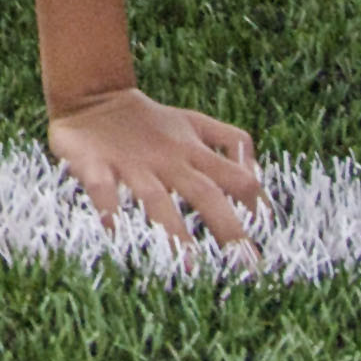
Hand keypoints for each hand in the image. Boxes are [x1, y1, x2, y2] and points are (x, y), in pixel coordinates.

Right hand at [47, 87, 265, 252]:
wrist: (92, 94)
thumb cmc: (149, 120)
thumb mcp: (194, 123)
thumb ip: (229, 142)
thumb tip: (257, 177)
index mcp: (193, 150)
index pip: (238, 177)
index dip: (257, 206)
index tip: (269, 241)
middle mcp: (168, 159)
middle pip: (205, 193)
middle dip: (228, 229)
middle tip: (245, 266)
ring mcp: (132, 163)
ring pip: (157, 198)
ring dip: (172, 231)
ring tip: (187, 266)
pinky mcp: (94, 164)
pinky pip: (102, 189)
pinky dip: (109, 210)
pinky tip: (114, 233)